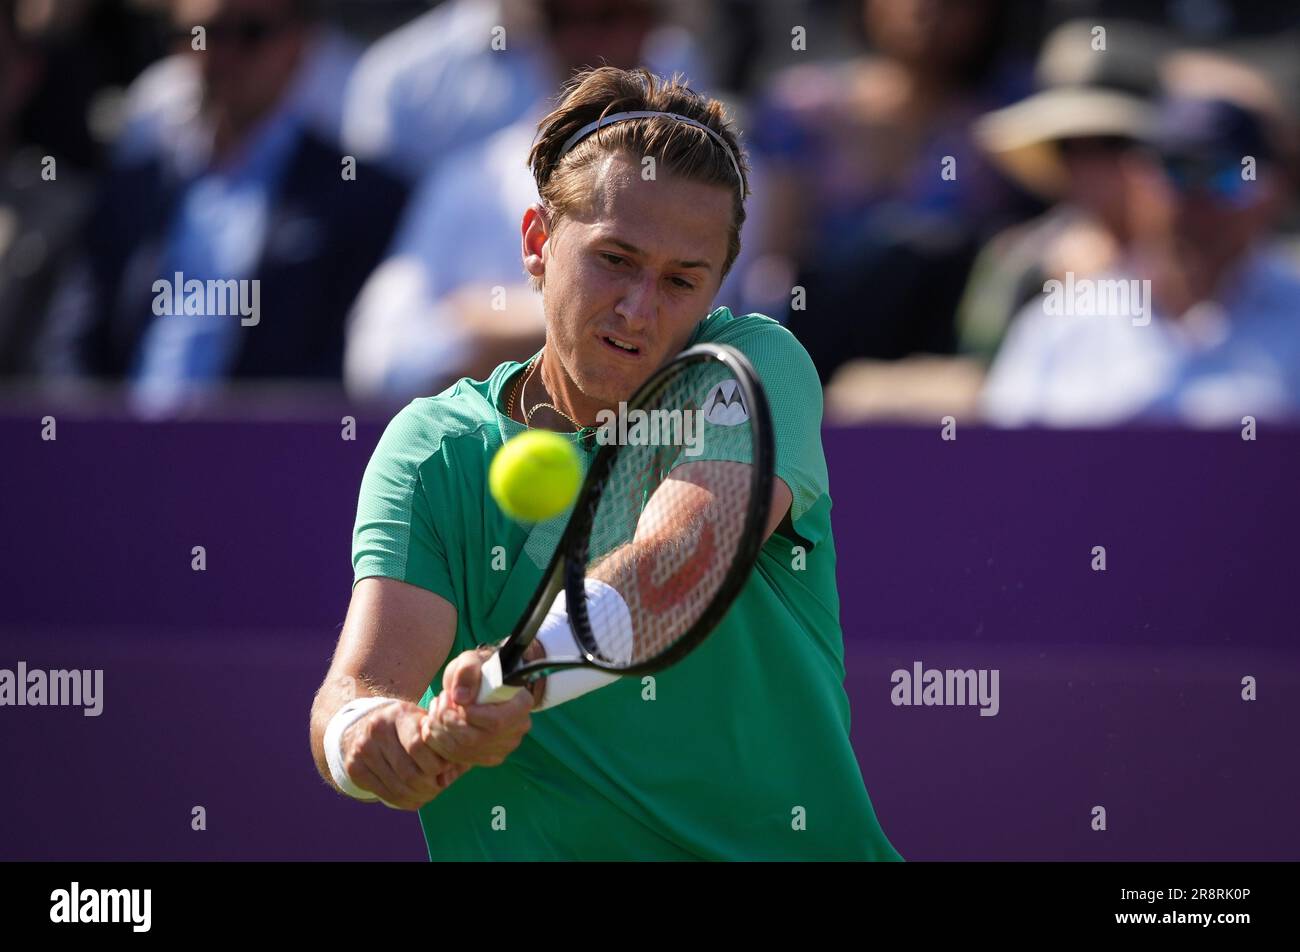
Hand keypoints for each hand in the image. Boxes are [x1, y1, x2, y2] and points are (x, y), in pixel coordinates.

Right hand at [339, 700, 468, 810]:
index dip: (437, 763)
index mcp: (399, 713)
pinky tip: (416, 797)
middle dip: (432, 785)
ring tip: (431, 792)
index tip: (448, 767)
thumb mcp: (425, 721)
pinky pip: (385, 794)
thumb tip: (458, 770)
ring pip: (398, 787)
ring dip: (421, 796)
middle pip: (409, 772)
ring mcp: (362, 749)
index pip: (419, 745)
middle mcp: (377, 730)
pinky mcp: (354, 767)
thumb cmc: (407, 725)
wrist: (365, 722)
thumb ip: (444, 741)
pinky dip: (405, 801)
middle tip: (442, 785)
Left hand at [423, 645, 538, 766]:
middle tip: (439, 701)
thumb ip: (467, 672)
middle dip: (448, 721)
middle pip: (476, 740)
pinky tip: (435, 724)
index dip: (469, 714)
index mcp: (521, 704)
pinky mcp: (486, 757)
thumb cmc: (479, 670)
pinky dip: (439, 742)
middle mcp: (517, 730)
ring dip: (440, 731)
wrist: (481, 683)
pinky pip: (458, 758)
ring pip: (463, 751)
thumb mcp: (472, 659)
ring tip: (435, 710)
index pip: (496, 721)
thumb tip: (460, 697)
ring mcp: (503, 747)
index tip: (455, 698)